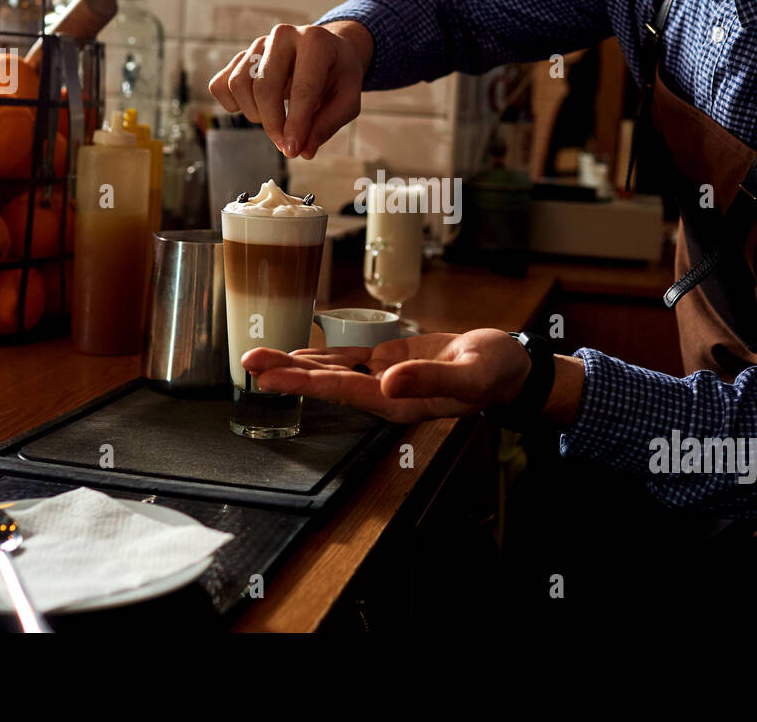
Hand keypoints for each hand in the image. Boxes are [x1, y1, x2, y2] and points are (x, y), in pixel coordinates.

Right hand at [206, 20, 371, 158]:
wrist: (327, 51)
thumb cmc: (338, 76)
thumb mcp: (347, 101)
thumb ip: (327, 125)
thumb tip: (302, 151)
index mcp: (316, 42)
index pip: (302, 88)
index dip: (296, 124)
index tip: (293, 150)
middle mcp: (283, 35)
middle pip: (264, 87)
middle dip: (273, 124)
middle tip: (287, 145)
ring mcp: (258, 43)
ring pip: (239, 86)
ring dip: (254, 114)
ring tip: (276, 120)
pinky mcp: (241, 56)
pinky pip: (220, 85)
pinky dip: (232, 104)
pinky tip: (254, 108)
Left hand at [242, 329, 531, 422]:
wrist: (510, 366)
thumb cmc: (495, 371)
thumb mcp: (469, 373)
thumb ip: (430, 379)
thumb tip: (388, 381)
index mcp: (399, 402)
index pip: (342, 391)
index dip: (303, 385)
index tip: (268, 380)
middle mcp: (385, 393)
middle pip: (326, 384)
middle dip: (286, 374)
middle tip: (246, 364)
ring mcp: (385, 378)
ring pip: (332, 371)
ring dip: (296, 364)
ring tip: (259, 358)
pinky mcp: (391, 361)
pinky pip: (350, 359)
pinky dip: (324, 356)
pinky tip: (299, 354)